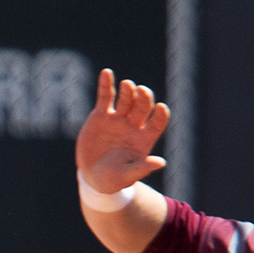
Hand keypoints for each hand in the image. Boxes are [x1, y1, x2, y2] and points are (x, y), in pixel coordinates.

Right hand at [76, 68, 169, 193]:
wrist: (91, 176)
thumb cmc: (114, 179)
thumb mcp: (127, 176)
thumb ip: (142, 168)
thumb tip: (161, 162)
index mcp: (144, 139)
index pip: (157, 123)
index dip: (160, 115)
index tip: (162, 107)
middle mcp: (134, 125)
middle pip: (143, 106)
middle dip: (143, 98)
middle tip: (141, 90)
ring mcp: (118, 118)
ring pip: (126, 99)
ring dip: (128, 91)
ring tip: (128, 85)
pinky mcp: (101, 115)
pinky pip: (105, 96)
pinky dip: (106, 84)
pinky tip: (106, 73)